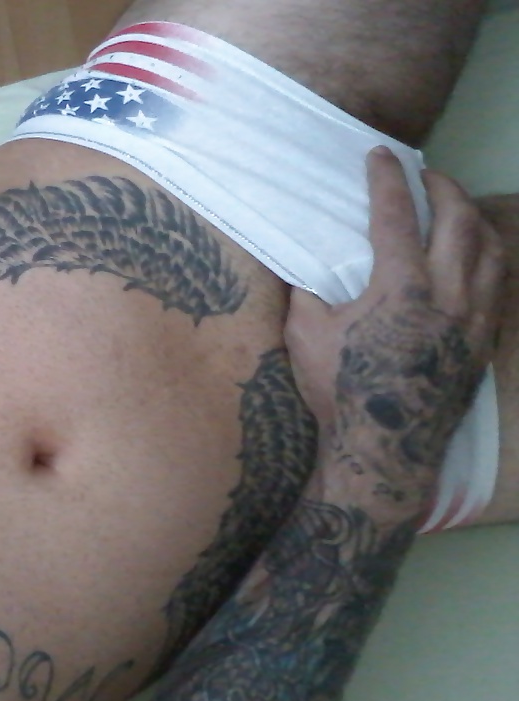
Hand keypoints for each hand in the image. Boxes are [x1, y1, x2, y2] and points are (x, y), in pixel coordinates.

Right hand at [284, 147, 505, 482]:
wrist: (384, 447)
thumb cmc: (338, 389)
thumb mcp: (305, 334)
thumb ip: (308, 292)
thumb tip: (304, 264)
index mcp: (399, 287)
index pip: (396, 215)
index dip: (386, 179)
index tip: (379, 154)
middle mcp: (446, 294)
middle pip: (459, 220)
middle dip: (442, 187)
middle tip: (425, 175)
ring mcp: (472, 318)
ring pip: (489, 249)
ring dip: (473, 218)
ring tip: (455, 209)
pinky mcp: (482, 340)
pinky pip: (496, 284)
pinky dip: (486, 257)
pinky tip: (471, 258)